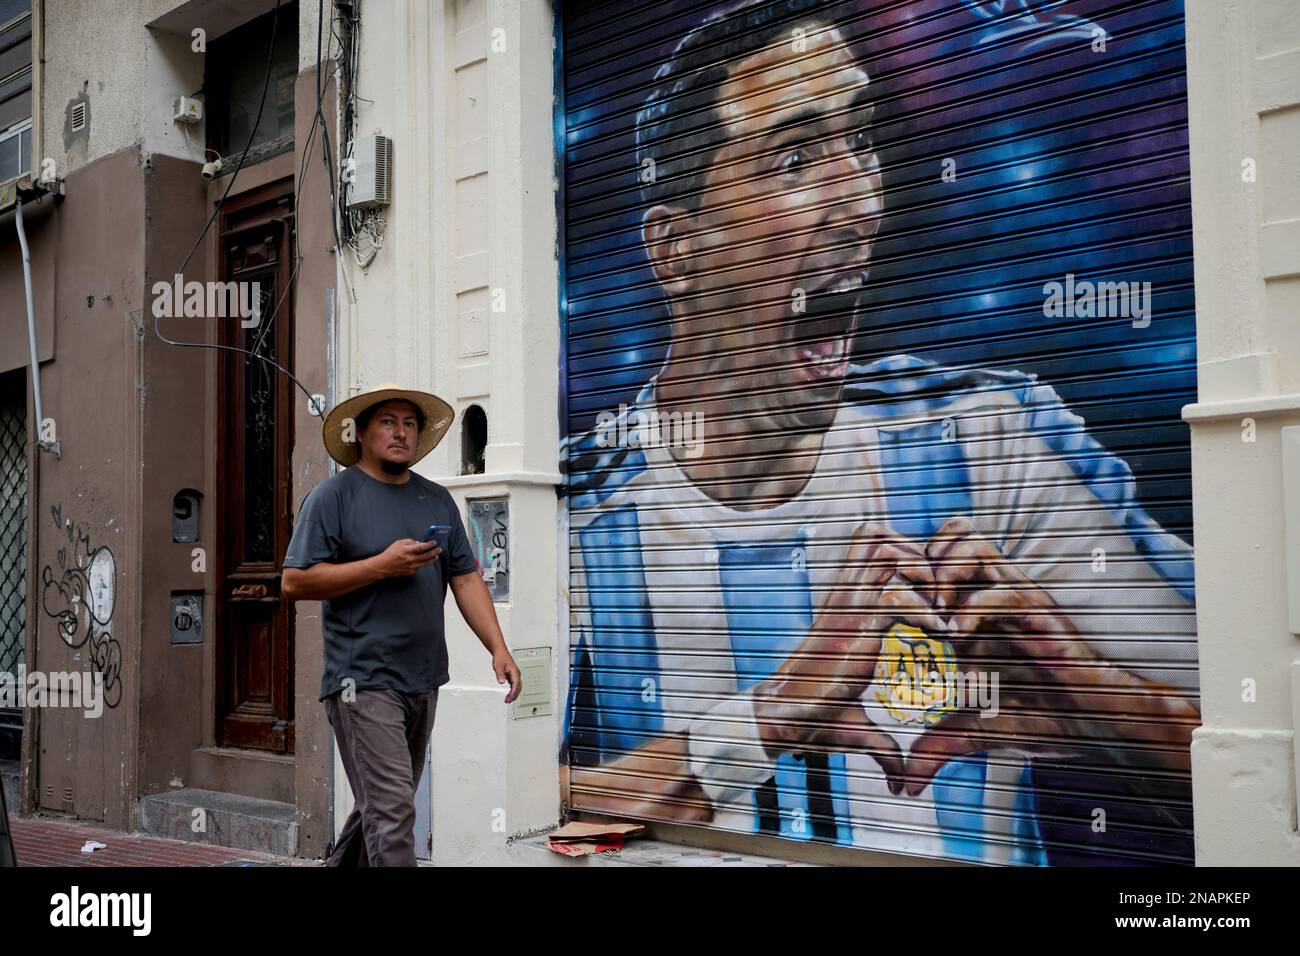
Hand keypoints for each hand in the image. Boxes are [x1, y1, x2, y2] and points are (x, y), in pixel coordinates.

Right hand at [367, 538, 440, 577]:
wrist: (382, 566)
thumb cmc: (390, 553)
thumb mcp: (398, 543)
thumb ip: (409, 542)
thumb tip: (419, 543)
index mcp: (407, 551)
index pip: (422, 547)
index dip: (429, 544)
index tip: (434, 542)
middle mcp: (410, 559)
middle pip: (426, 555)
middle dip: (434, 551)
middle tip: (439, 549)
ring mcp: (411, 567)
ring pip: (425, 563)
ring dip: (432, 559)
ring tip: (436, 556)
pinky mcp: (410, 572)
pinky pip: (419, 567)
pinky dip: (422, 563)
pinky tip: (425, 560)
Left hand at [493, 649, 522, 703]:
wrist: (500, 652)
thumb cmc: (500, 657)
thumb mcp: (498, 666)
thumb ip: (500, 674)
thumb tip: (501, 681)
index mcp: (515, 671)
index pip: (516, 684)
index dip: (514, 692)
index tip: (510, 698)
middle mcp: (516, 674)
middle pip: (518, 687)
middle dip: (514, 695)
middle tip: (508, 701)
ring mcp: (515, 675)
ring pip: (517, 687)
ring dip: (513, 694)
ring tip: (508, 700)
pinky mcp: (512, 675)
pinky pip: (514, 685)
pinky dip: (512, 690)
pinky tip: (508, 693)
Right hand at [752, 522, 944, 793]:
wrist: (780, 722)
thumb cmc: (814, 720)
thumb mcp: (859, 723)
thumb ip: (885, 744)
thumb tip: (902, 784)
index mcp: (847, 608)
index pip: (876, 548)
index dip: (912, 560)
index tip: (938, 600)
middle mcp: (846, 600)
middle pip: (884, 539)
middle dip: (923, 557)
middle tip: (946, 599)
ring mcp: (847, 609)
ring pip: (889, 554)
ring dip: (927, 576)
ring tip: (945, 612)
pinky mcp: (851, 627)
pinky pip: (894, 596)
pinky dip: (927, 609)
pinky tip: (941, 636)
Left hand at [901, 516, 1196, 795]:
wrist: (1099, 723)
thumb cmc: (1044, 717)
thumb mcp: (977, 731)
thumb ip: (940, 746)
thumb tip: (908, 782)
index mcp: (972, 614)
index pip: (930, 563)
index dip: (903, 578)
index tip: (885, 615)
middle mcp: (991, 598)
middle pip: (947, 540)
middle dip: (917, 565)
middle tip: (905, 607)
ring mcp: (1017, 601)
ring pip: (973, 547)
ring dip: (944, 575)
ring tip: (932, 617)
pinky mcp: (1043, 616)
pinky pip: (1004, 592)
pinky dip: (973, 608)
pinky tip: (958, 638)